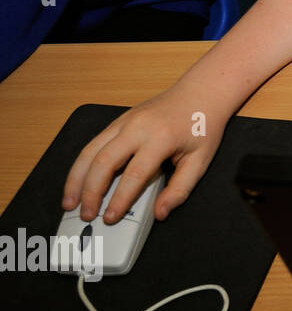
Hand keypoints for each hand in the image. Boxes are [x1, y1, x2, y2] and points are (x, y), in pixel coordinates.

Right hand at [61, 81, 226, 225]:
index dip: (119, 199)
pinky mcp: (118, 121)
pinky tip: (77, 180)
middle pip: (103, 162)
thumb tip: (160, 213)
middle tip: (86, 214)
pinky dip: (81, 164)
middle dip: (90, 192)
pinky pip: (93, 143)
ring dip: (76, 179)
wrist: (200, 93)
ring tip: (69, 202)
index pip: (134, 174)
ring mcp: (124, 121)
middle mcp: (137, 128)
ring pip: (90, 151)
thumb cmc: (202, 126)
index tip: (110, 217)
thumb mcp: (200, 160)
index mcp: (160, 138)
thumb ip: (179, 189)